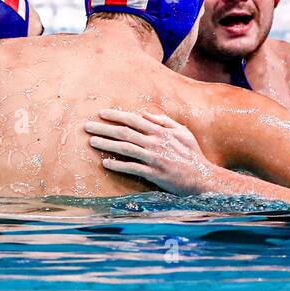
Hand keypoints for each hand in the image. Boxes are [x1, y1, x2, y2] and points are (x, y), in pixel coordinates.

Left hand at [85, 109, 215, 194]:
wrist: (202, 177)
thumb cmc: (192, 154)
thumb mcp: (182, 132)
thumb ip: (164, 122)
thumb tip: (145, 115)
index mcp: (161, 131)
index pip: (134, 120)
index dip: (116, 116)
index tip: (101, 113)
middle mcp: (155, 143)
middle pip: (124, 133)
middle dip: (104, 128)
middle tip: (87, 126)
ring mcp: (154, 158)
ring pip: (125, 148)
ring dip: (106, 144)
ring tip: (92, 142)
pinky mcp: (153, 173)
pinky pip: (131, 168)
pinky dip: (118, 165)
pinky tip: (106, 163)